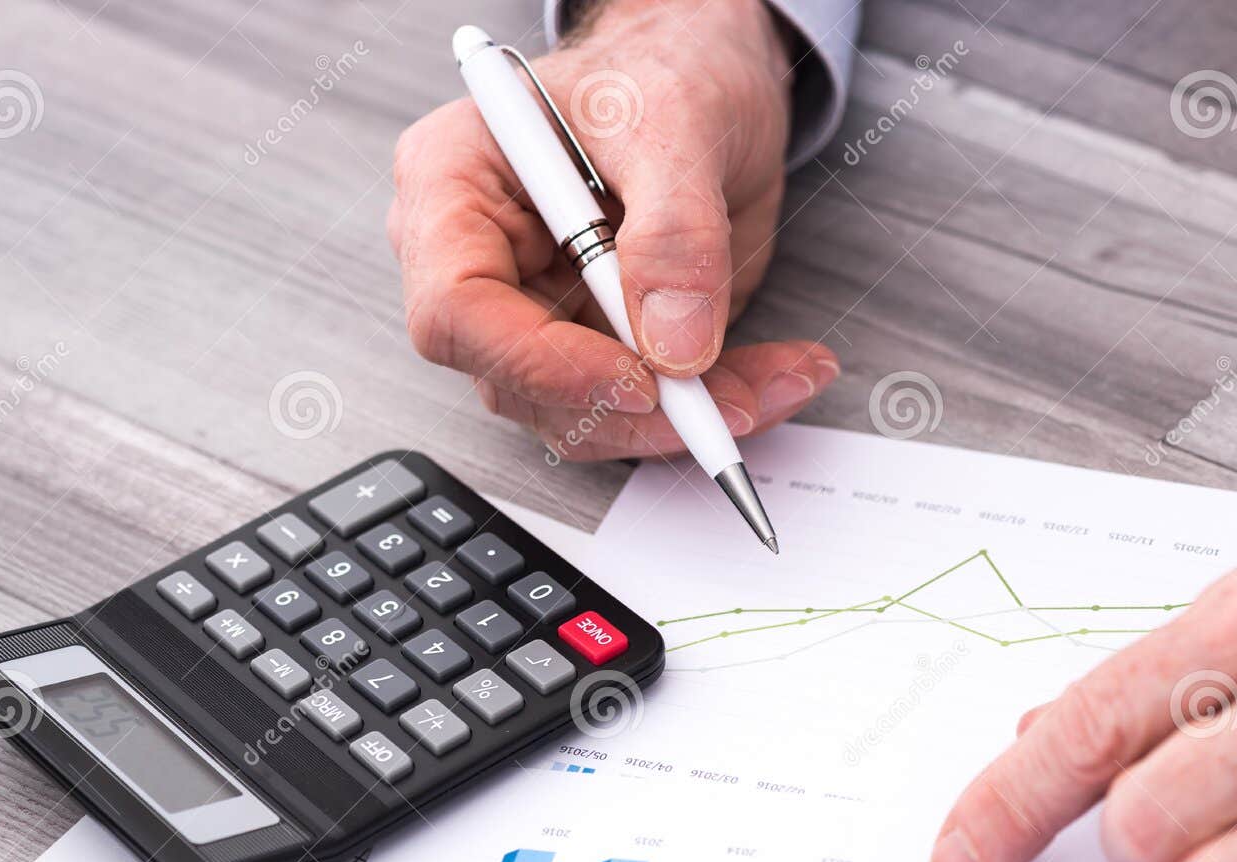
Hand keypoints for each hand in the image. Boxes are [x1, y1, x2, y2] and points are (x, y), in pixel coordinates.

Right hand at [389, 0, 836, 459]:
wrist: (713, 80)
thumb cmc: (666, 67)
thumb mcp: (675, 121)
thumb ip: (674, 230)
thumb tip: (674, 344)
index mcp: (455, 187)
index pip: (457, 309)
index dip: (541, 363)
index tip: (639, 380)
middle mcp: (482, 262)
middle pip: (518, 383)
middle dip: (634, 410)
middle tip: (733, 403)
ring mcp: (537, 311)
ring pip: (585, 414)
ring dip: (686, 418)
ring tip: (781, 380)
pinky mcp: (597, 345)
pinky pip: (641, 407)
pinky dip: (712, 404)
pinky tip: (776, 377)